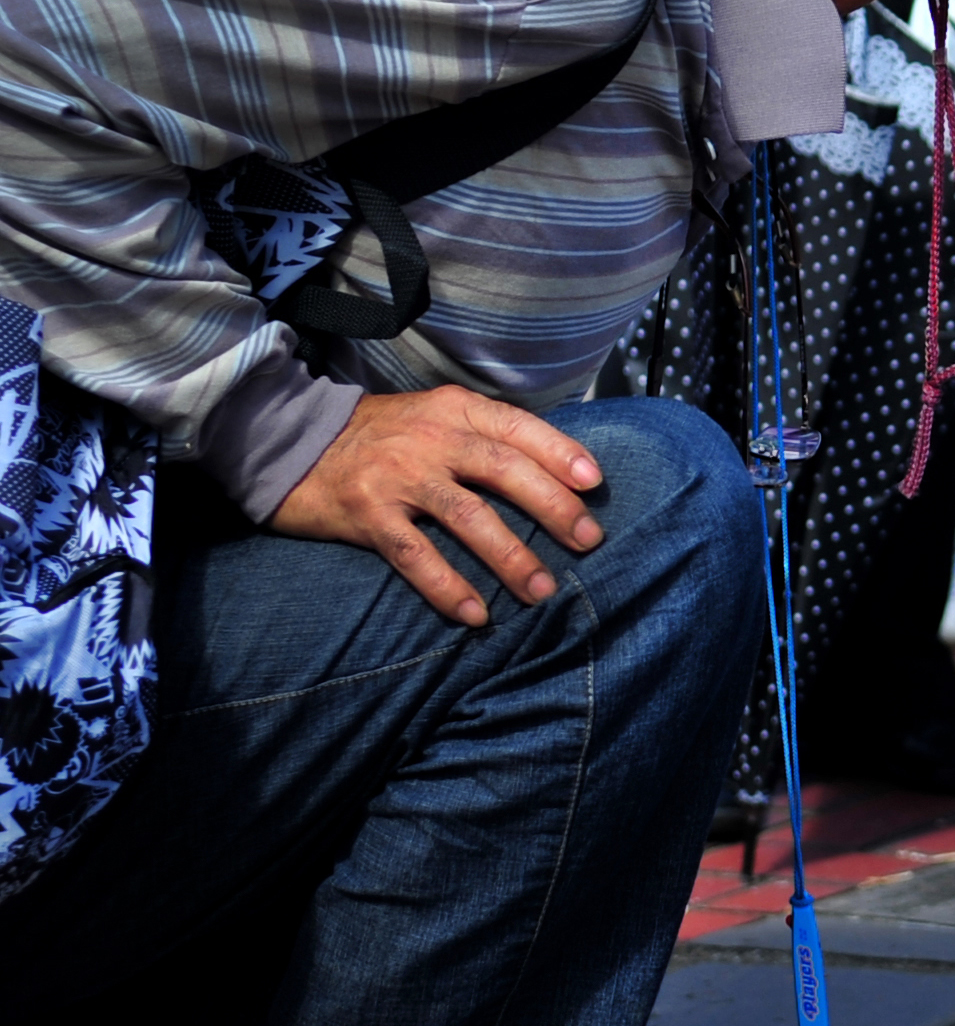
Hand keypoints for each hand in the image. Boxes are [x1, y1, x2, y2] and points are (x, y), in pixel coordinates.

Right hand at [270, 387, 604, 625]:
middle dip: (552, 506)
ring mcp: (398, 477)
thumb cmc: (379, 434)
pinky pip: (416, 556)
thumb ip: (483, 435)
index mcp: (454, 411)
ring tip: (542, 590)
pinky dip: (448, 587)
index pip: (518, 428)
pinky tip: (476, 614)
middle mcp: (430, 439)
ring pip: (467, 518)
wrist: (290, 441)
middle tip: (588, 540)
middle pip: (503, 470)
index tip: (595, 482)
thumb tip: (552, 472)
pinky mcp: (367, 515)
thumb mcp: (433, 416)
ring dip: (510, 556)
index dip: (560, 452)